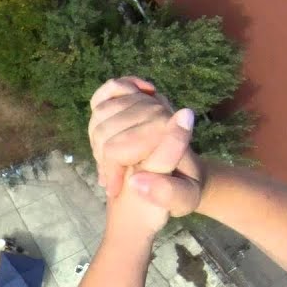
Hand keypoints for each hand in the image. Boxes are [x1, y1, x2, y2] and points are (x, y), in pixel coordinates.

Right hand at [89, 78, 204, 216]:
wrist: (188, 173)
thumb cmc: (185, 189)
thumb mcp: (184, 200)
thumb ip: (167, 193)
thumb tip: (137, 182)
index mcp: (165, 133)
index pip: (113, 148)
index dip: (110, 171)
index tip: (116, 189)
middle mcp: (158, 110)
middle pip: (102, 131)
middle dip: (102, 158)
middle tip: (113, 177)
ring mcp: (150, 100)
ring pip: (99, 115)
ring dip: (98, 139)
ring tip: (112, 161)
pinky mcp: (143, 97)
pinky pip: (113, 87)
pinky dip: (103, 98)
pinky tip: (106, 119)